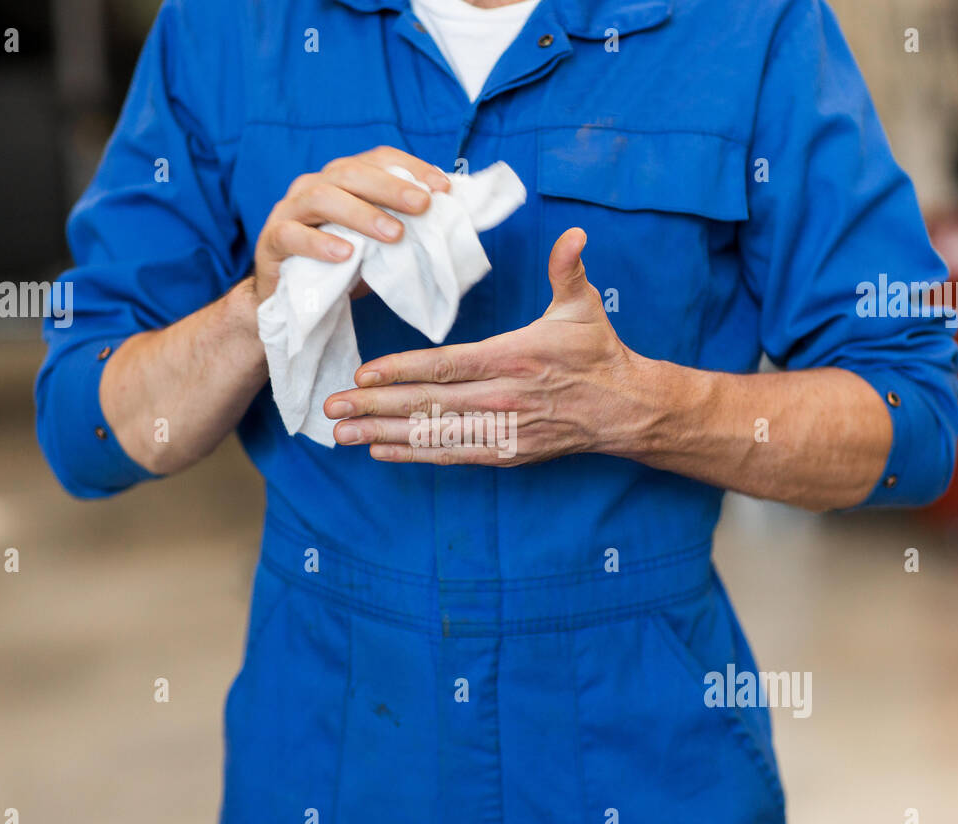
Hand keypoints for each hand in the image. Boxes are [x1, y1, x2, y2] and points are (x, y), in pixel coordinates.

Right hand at [252, 146, 450, 301]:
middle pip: (351, 173)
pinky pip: (293, 235)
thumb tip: (445, 227)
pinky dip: (320, 243)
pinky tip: (346, 254)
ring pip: (323, 197)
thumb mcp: (375, 245)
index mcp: (342, 179)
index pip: (378, 158)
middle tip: (422, 205)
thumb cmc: (338, 265)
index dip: (411, 167)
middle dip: (391, 187)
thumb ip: (400, 230)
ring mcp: (290, 209)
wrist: (287, 295)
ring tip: (393, 234)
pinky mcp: (272, 239)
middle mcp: (315, 184)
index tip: (444, 187)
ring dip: (362, 214)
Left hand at [323, 228, 648, 465]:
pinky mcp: (506, 453)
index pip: (446, 366)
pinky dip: (414, 455)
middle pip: (429, 405)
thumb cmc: (598, 352)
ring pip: (434, 434)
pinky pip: (452, 456)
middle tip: (332, 408)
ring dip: (384, 434)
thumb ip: (568, 270)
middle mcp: (503, 398)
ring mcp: (503, 430)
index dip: (402, 371)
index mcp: (514, 358)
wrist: (625, 409)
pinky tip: (380, 451)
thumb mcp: (584, 306)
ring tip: (342, 435)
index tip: (362, 374)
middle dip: (375, 407)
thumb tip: (573, 234)